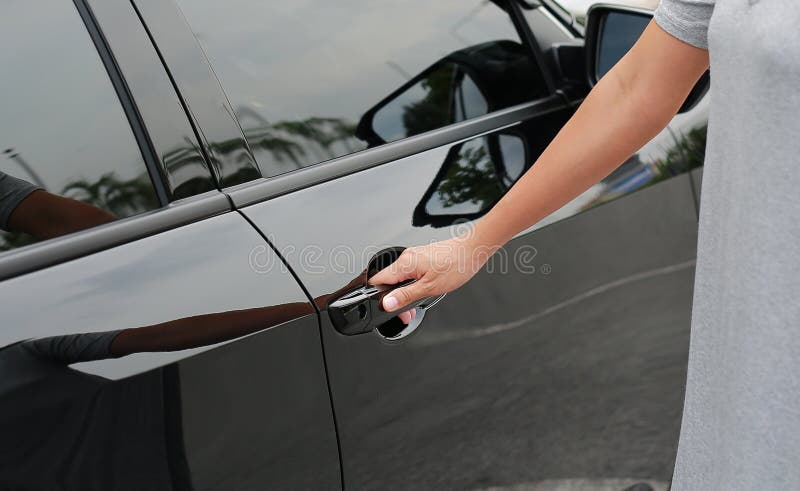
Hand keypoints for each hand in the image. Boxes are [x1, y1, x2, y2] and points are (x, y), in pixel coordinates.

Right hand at [369, 234, 496, 317]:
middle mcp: (406, 257)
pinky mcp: (421, 257)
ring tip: (417, 302)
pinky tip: (422, 290)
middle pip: (389, 281)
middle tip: (407, 312)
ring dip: (404, 292)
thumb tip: (387, 303)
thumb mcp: (429, 287)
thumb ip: (406, 296)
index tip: (389, 308)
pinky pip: (409, 273)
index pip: (378, 280)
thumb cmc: (456, 266)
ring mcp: (413, 256)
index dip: (380, 297)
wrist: (472, 251)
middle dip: (395, 299)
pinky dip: (412, 284)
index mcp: (405, 263)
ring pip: (399, 278)